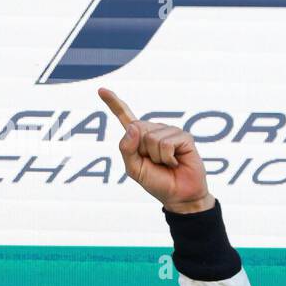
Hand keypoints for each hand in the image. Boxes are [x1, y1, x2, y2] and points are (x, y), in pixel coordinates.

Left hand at [99, 87, 214, 213]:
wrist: (179, 195)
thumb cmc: (156, 182)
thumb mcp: (133, 169)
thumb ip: (127, 149)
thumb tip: (133, 126)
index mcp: (139, 137)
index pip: (125, 117)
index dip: (114, 103)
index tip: (101, 90)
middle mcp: (154, 130)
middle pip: (137, 129)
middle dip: (142, 151)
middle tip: (155, 163)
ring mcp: (169, 131)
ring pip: (151, 138)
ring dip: (156, 157)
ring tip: (166, 164)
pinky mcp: (183, 137)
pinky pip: (166, 143)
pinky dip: (167, 158)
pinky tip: (175, 162)